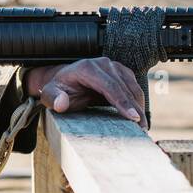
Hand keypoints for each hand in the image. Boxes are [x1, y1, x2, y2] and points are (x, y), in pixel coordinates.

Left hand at [25, 58, 146, 128]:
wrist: (63, 80)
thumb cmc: (58, 89)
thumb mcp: (50, 94)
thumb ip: (54, 98)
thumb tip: (61, 104)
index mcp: (87, 68)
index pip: (110, 86)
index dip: (122, 102)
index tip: (132, 117)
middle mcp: (103, 64)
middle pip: (124, 88)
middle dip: (135, 109)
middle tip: (142, 128)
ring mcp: (114, 67)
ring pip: (132, 87)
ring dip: (139, 106)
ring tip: (143, 126)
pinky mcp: (121, 72)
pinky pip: (133, 87)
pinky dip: (138, 101)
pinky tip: (139, 116)